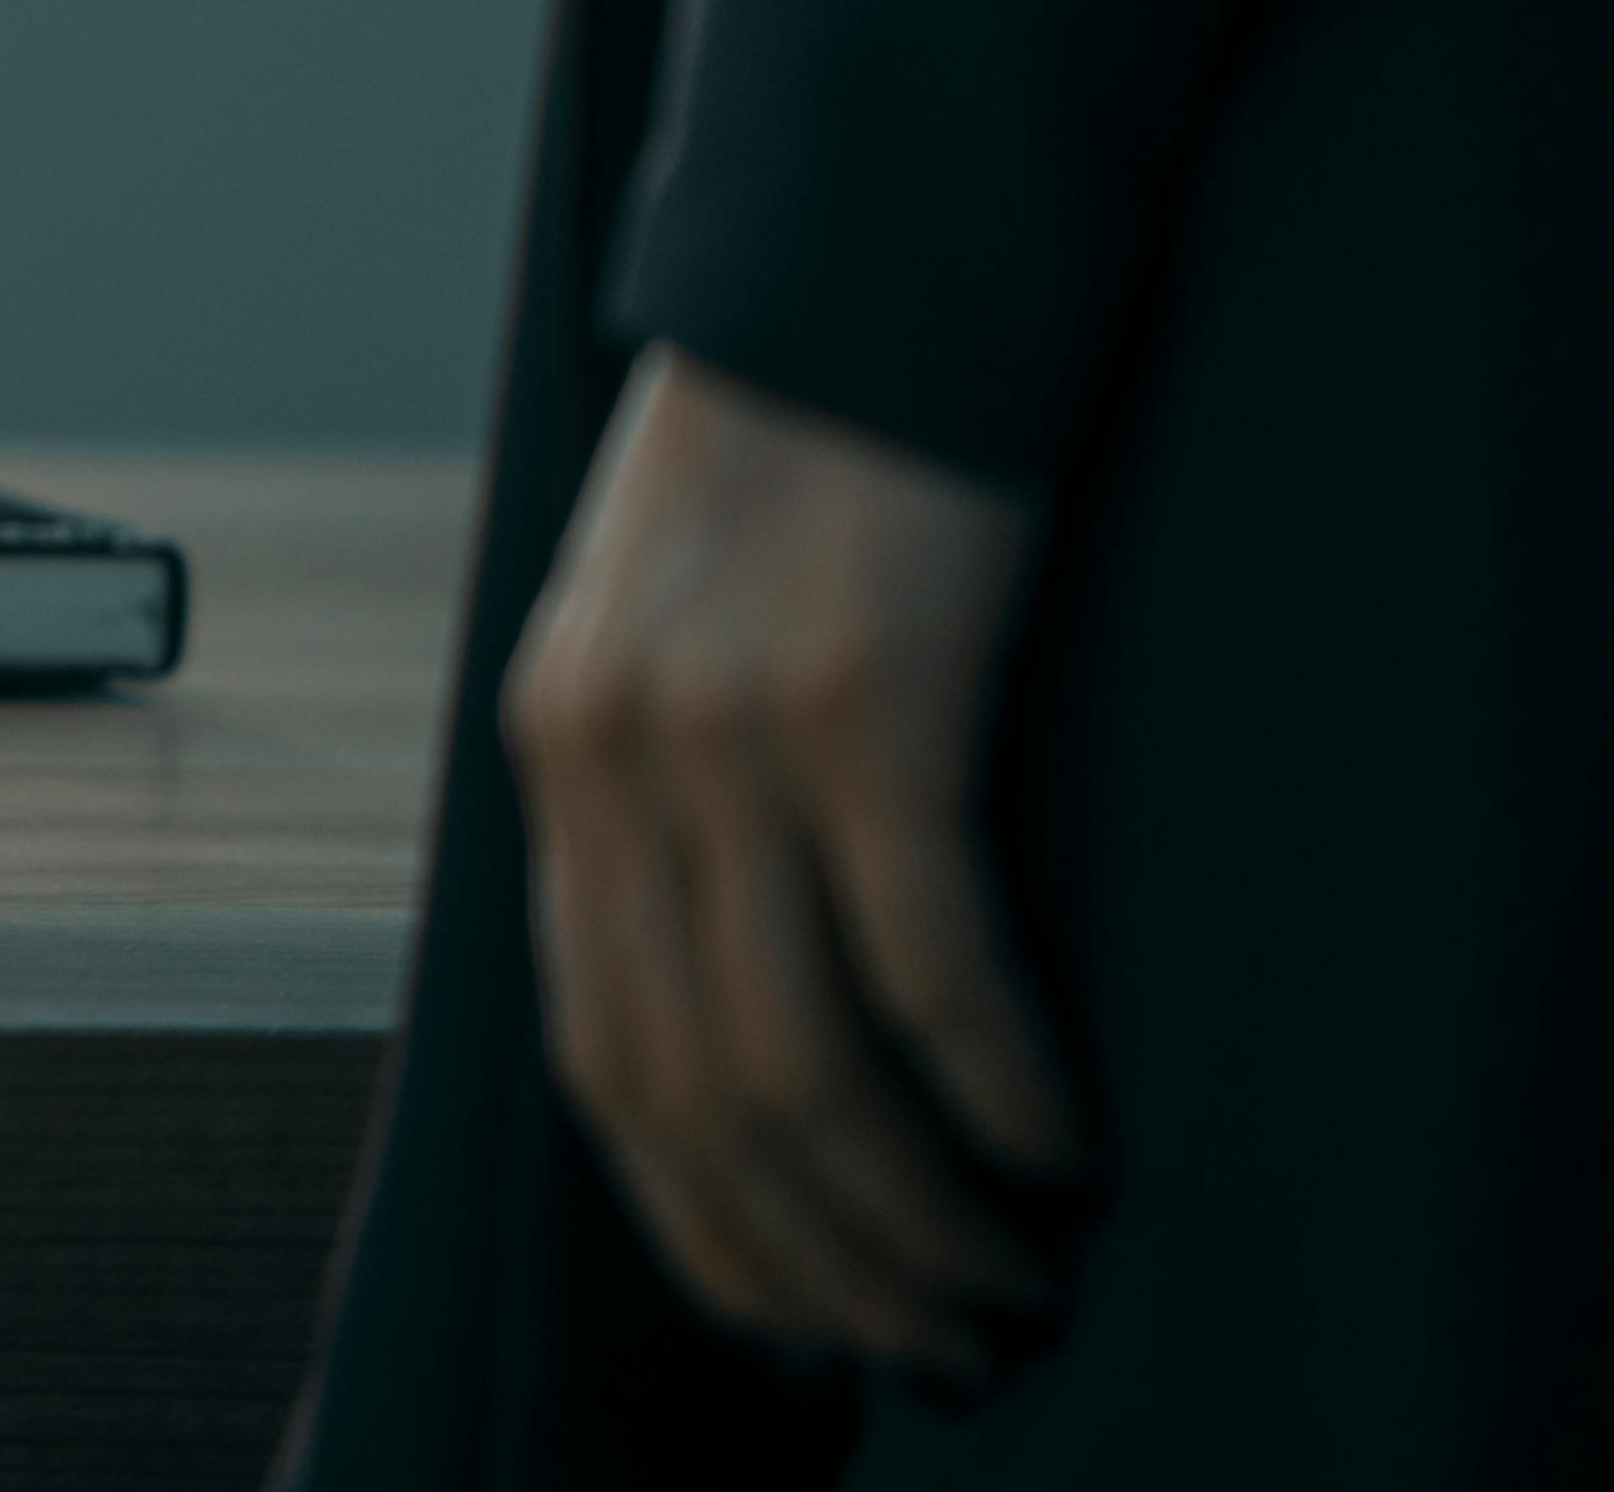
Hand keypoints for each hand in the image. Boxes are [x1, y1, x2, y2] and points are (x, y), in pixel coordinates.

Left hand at [503, 346, 1085, 1381]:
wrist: (849, 281)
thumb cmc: (784, 466)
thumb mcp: (663, 627)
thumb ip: (667, 792)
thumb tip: (730, 990)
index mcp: (556, 756)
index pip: (592, 1056)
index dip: (696, 1218)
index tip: (790, 1309)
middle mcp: (617, 760)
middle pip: (695, 1090)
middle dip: (818, 1252)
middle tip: (933, 1331)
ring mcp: (735, 736)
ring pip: (804, 1060)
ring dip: (915, 1205)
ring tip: (1008, 1274)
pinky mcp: (869, 706)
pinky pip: (926, 959)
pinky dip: (997, 1087)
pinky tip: (1057, 1148)